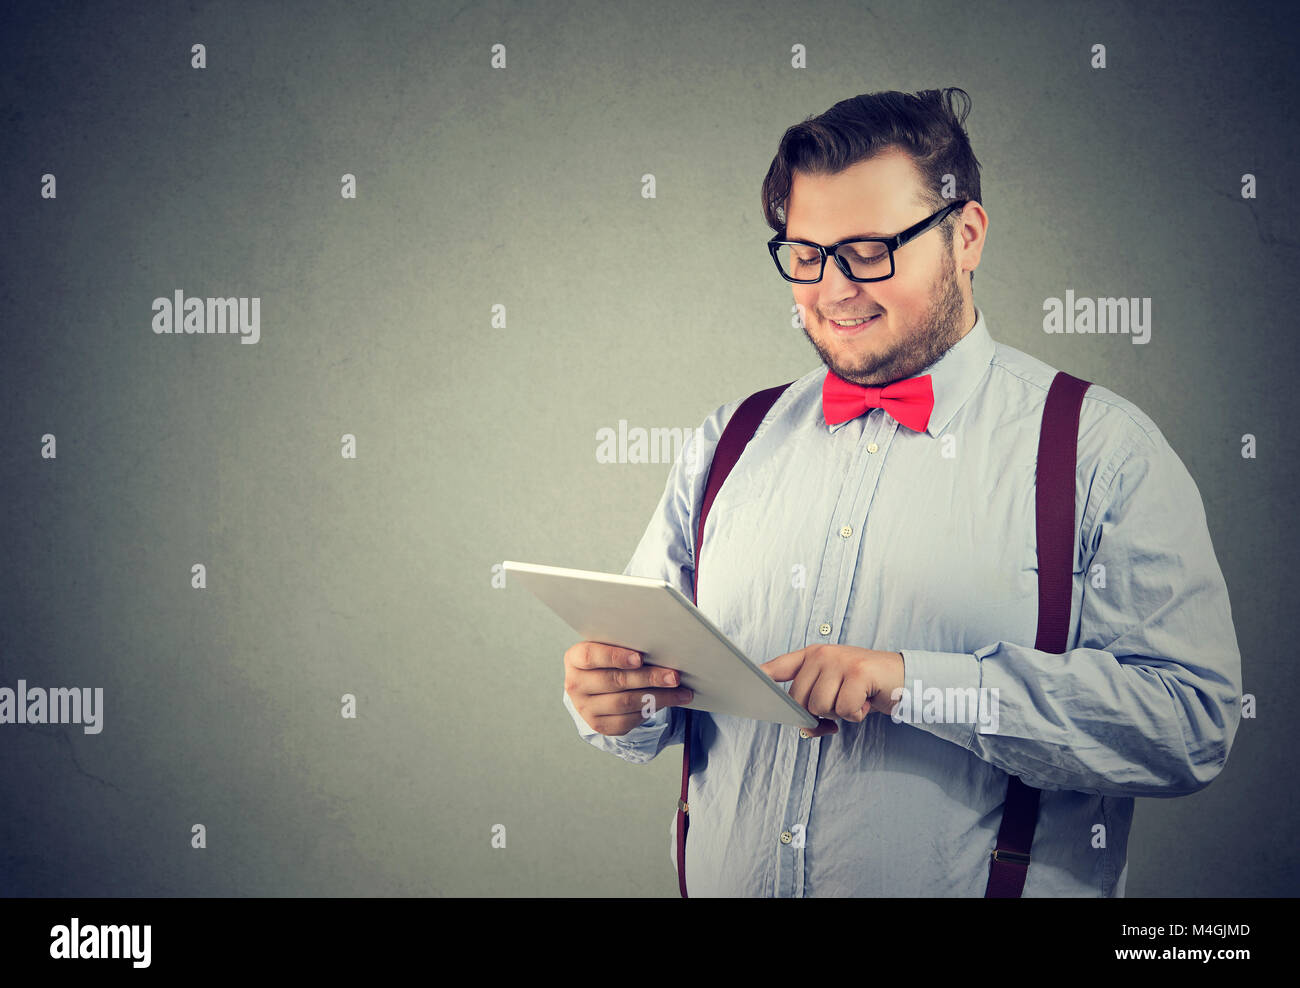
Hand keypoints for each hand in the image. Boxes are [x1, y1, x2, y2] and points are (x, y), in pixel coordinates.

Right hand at [563, 641, 693, 736]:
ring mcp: (585, 708)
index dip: (616, 657)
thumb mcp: (607, 646)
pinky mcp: (600, 725)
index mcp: (574, 659)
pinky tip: (669, 701)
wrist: (592, 687)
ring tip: (681, 691)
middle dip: (649, 678)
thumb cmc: (607, 659)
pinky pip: (629, 719)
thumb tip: (660, 643)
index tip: (640, 658)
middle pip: (615, 681)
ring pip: (626, 703)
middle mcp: (575, 685)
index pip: (591, 657)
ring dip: (658, 696)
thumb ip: (623, 643)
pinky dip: (652, 709)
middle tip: (674, 676)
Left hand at [760, 645, 904, 738]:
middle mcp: (822, 654)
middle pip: (799, 699)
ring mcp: (839, 661)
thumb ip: (814, 704)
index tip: (744, 680)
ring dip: (840, 713)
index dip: (761, 676)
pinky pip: (844, 709)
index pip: (779, 666)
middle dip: (819, 712)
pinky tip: (866, 702)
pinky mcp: (858, 672)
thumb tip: (803, 726)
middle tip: (841, 705)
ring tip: (855, 700)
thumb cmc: (865, 688)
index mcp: (812, 656)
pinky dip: (857, 714)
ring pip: (820, 706)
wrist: (903, 679)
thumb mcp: (836, 691)